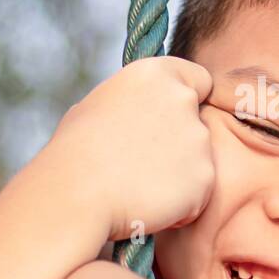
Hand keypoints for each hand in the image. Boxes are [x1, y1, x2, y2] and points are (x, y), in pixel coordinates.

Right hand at [42, 57, 215, 242]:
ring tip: (137, 186)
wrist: (77, 195)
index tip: (173, 120)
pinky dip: (180, 203)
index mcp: (154, 75)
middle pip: (198, 124)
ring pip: (199, 161)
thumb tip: (134, 110)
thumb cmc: (74, 152)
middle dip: (180, 144)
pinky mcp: (204, 177)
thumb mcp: (94, 107)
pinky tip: (147, 203)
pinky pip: (199, 193)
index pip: (199, 80)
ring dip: (178, 175)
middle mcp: (182, 100)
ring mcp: (197, 139)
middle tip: (142, 164)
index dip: (192, 100)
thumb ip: (129, 104)